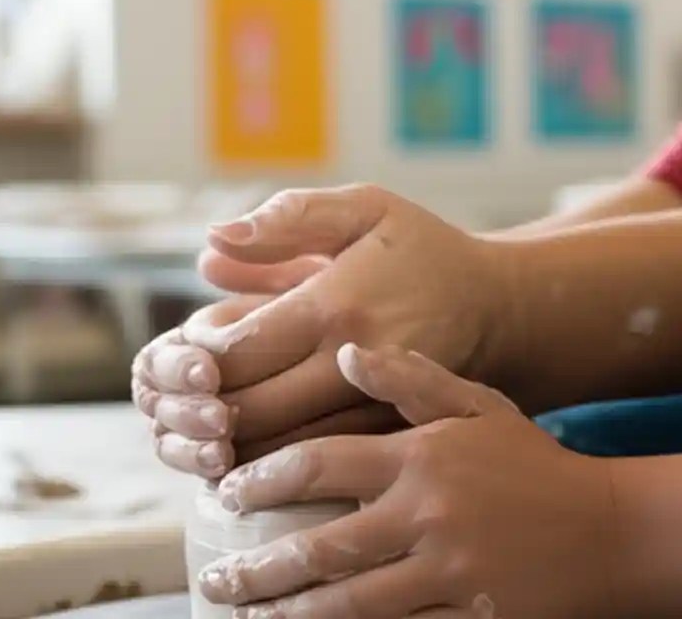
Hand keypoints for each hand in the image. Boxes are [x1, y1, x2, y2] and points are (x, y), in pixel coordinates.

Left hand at [134, 185, 512, 476]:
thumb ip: (288, 219)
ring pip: (278, 453)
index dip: (194, 362)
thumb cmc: (423, 251)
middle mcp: (351, 365)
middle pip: (249, 412)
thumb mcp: (365, 209)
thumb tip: (211, 242)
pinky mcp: (388, 442)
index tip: (184, 356)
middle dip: (201, 415)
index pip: (236, 350)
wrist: (500, 308)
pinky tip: (253, 457)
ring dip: (229, 452)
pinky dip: (273, 471)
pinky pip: (317, 470)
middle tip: (181, 408)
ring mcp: (373, 411)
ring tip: (204, 438)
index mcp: (334, 305)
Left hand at [197, 344, 616, 618]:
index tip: (226, 493)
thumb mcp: (479, 405)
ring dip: (290, 617)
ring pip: (350, 605)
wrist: (613, 531)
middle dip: (258, 569)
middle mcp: (428, 515)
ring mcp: (450, 573)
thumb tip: (347, 350)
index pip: (319, 465)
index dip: (262, 479)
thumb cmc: (534, 464)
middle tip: (217, 581)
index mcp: (421, 457)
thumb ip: (411, 378)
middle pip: (321, 548)